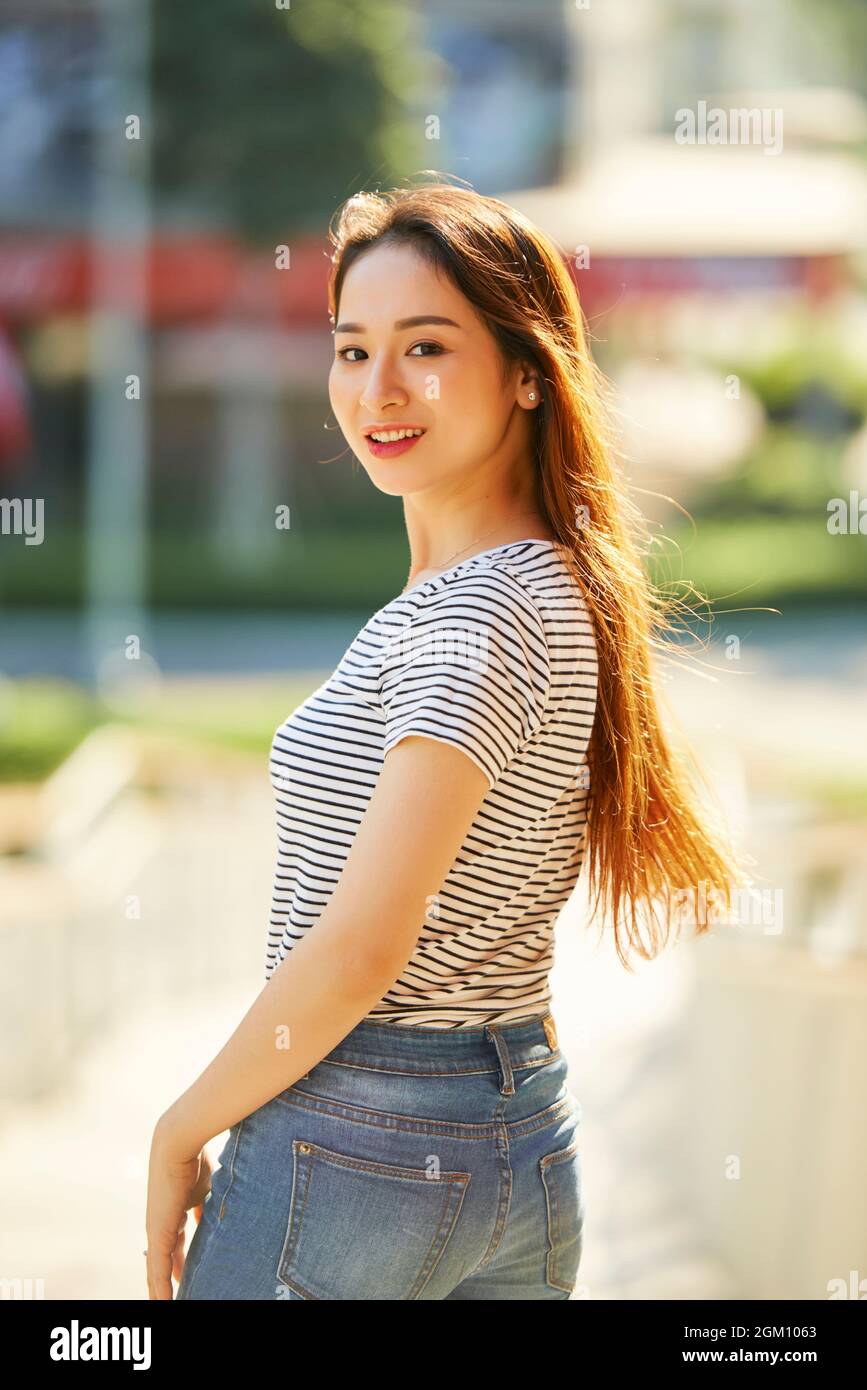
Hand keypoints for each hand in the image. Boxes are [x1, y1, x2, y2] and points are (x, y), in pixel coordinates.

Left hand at [145, 1121, 212, 1299]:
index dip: (184, 1257)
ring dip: (165, 1286)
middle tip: (185, 1291)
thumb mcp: (209, 1183)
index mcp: (177, 1209)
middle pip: (170, 1255)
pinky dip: (160, 1287)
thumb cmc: (197, 1154)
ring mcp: (158, 1228)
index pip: (179, 1240)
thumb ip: (214, 1199)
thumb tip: (244, 1194)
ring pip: (160, 1267)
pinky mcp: (157, 1233)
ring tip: (170, 1303)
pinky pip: (158, 1268)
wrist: (178, 1142)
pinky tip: (163, 1303)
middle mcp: (164, 1221)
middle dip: (177, 1273)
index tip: (190, 1270)